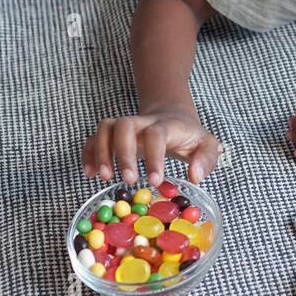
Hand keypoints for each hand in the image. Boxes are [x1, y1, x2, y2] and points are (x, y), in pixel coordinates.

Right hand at [82, 106, 221, 184]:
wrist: (171, 115)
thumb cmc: (188, 136)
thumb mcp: (207, 145)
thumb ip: (206, 159)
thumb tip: (195, 177)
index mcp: (166, 125)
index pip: (157, 134)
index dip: (154, 156)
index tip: (155, 181)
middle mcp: (142, 122)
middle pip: (124, 125)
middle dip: (123, 152)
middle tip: (128, 179)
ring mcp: (125, 126)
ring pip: (106, 128)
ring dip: (101, 151)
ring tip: (105, 177)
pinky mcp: (112, 134)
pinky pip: (94, 137)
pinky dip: (88, 153)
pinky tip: (90, 173)